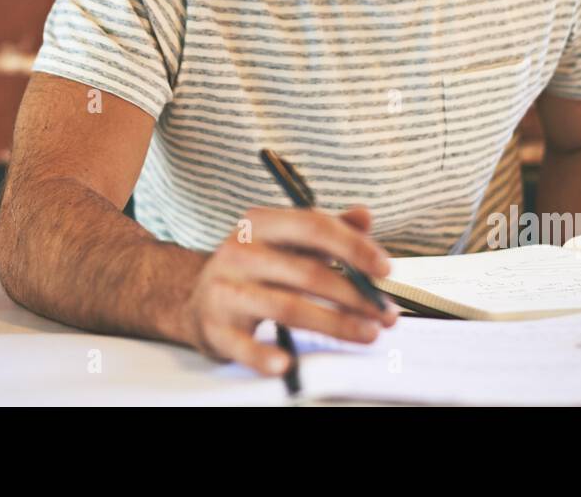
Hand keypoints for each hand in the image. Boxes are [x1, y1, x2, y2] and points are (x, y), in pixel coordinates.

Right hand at [180, 205, 399, 375]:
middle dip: (355, 295)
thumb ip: (327, 228)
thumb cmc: (254, 267)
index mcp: (261, 223)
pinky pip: (243, 345)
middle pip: (307, 272)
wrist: (194, 297)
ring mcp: (225, 289)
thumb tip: (364, 216)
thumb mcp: (285, 240)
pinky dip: (264, 355)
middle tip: (385, 312)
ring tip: (367, 334)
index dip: (354, 247)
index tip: (385, 269)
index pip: (313, 227)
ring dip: (335, 324)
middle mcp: (240, 251)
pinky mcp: (215, 326)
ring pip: (288, 308)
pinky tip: (286, 364)